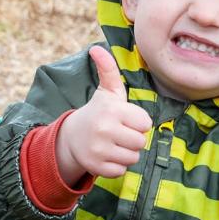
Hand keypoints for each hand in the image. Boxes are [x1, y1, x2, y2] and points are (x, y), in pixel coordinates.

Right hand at [56, 46, 152, 180]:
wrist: (72, 137)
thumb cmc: (99, 112)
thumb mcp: (107, 92)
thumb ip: (108, 70)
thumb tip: (96, 48)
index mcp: (112, 110)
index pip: (145, 123)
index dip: (138, 122)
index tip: (126, 119)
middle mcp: (104, 129)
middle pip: (141, 142)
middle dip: (134, 139)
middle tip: (120, 133)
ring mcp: (99, 149)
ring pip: (133, 158)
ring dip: (127, 153)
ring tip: (114, 144)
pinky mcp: (96, 167)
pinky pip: (122, 171)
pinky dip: (117, 166)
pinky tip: (107, 155)